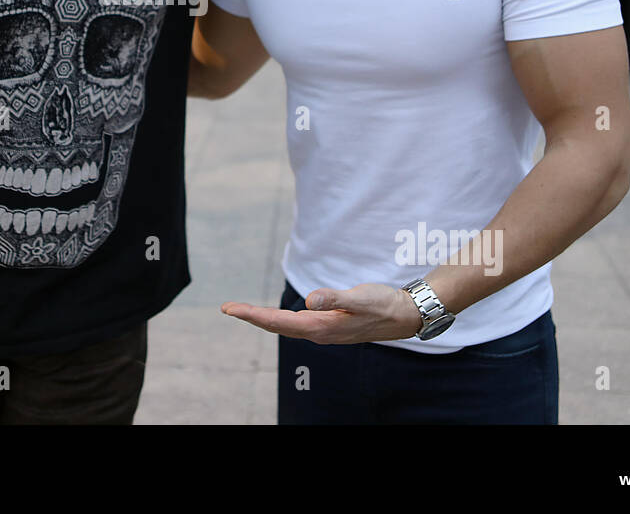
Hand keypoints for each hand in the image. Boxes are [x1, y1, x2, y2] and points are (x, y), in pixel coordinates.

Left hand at [221, 282, 421, 343]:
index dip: (253, 315)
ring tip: (242, 311)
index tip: (231, 309)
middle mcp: (319, 332)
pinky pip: (296, 325)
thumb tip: (309, 300)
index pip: (279, 321)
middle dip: (251, 317)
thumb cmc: (383, 304)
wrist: (403, 316)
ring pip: (286, 326)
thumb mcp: (360, 297)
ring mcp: (324, 331)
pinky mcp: (329, 326)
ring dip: (263, 319)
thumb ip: (335, 298)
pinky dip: (279, 319)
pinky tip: (274, 317)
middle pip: (277, 326)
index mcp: (322, 326)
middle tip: (227, 308)